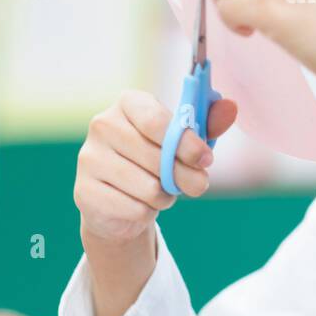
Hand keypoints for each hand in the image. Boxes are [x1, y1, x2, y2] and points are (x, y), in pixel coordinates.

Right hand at [74, 89, 237, 245]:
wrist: (119, 199)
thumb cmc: (156, 160)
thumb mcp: (184, 140)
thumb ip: (208, 123)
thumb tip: (231, 107)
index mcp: (128, 103)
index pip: (158, 121)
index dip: (187, 143)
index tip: (207, 159)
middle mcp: (102, 125)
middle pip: (156, 157)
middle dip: (186, 176)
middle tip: (198, 185)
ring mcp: (89, 158)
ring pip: (148, 187)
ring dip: (165, 196)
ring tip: (162, 192)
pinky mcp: (84, 191)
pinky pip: (134, 209)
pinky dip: (147, 212)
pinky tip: (141, 204)